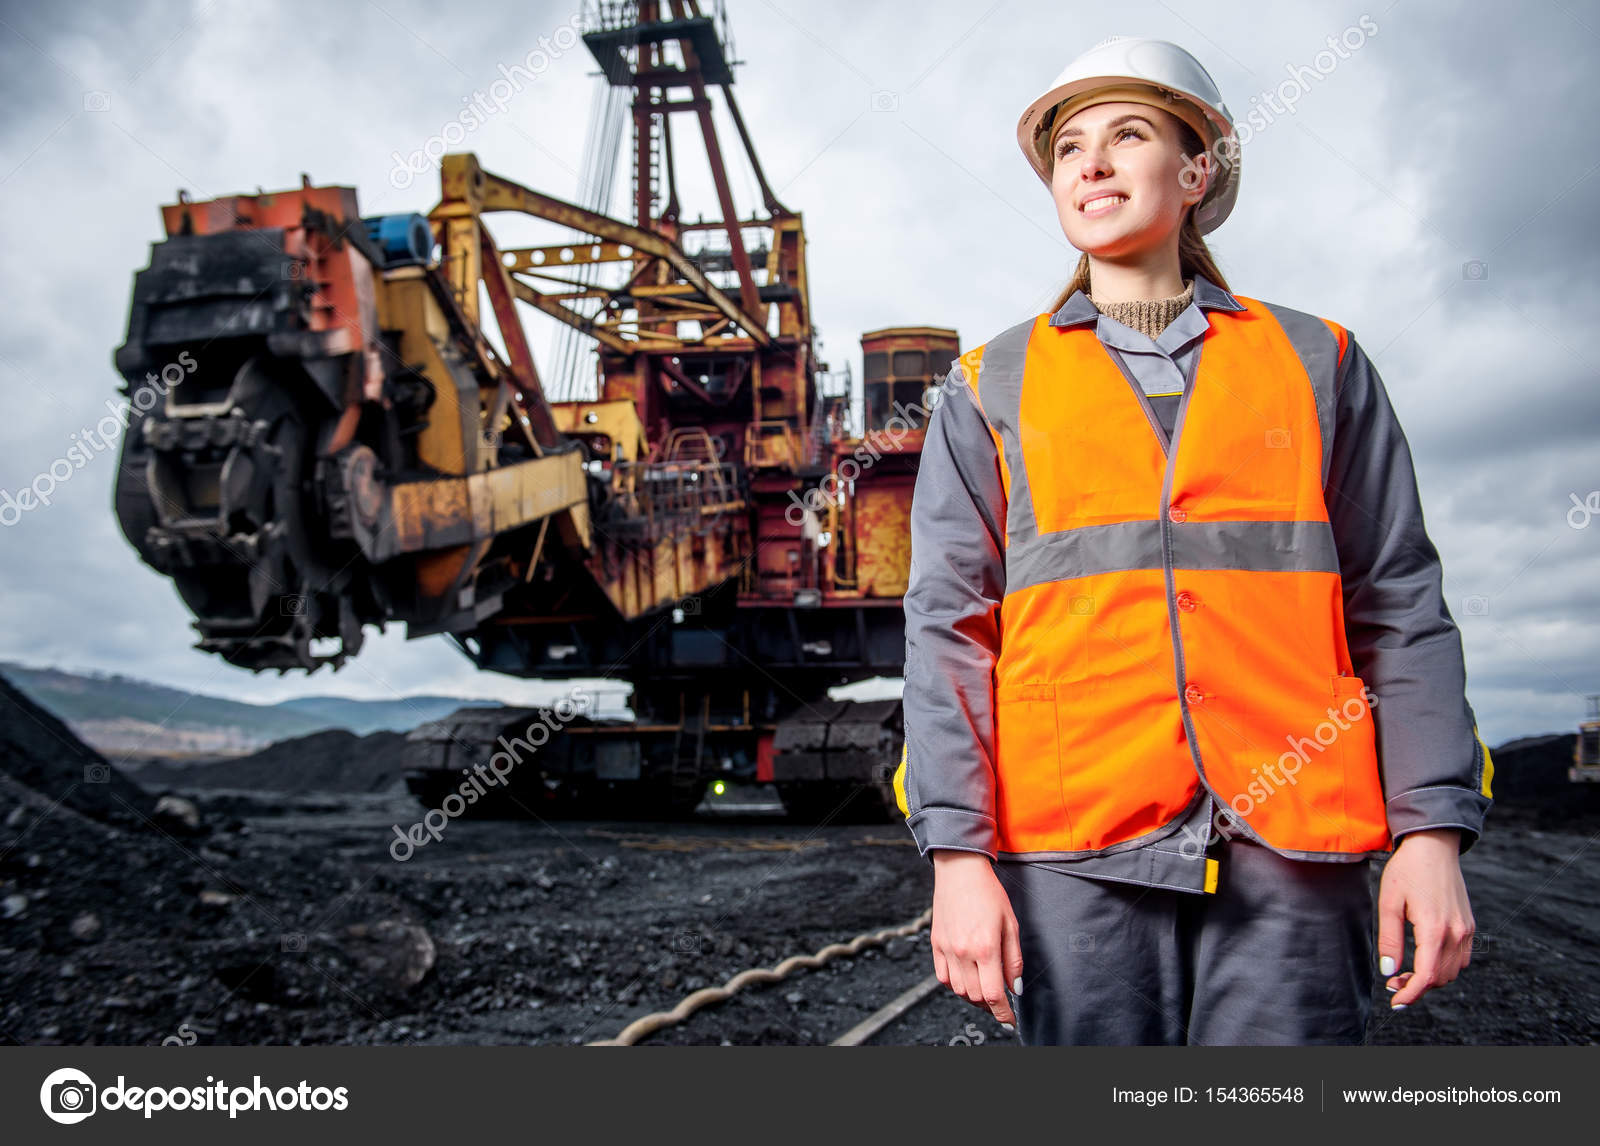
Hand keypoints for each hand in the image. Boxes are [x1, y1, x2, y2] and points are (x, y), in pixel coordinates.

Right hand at [930, 850, 1022, 1025]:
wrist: (960, 870)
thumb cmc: (988, 893)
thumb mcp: (1010, 924)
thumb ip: (1014, 960)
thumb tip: (1015, 987)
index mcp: (985, 947)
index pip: (994, 994)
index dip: (1003, 1013)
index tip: (1009, 1021)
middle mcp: (963, 952)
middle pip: (976, 996)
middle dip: (991, 1005)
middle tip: (1000, 1001)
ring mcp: (946, 949)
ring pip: (959, 990)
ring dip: (973, 997)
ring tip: (985, 989)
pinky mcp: (936, 944)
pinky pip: (943, 977)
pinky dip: (955, 985)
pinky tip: (966, 978)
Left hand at [1376, 828, 1474, 1008]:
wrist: (1434, 847)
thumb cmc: (1407, 871)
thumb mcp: (1389, 903)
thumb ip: (1389, 940)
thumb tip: (1389, 971)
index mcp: (1435, 929)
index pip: (1427, 976)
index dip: (1411, 994)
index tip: (1396, 1002)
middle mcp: (1456, 933)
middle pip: (1441, 978)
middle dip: (1417, 987)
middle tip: (1392, 983)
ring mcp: (1466, 930)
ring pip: (1453, 971)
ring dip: (1431, 978)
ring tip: (1405, 972)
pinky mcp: (1468, 925)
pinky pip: (1461, 958)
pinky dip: (1444, 966)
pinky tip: (1424, 958)